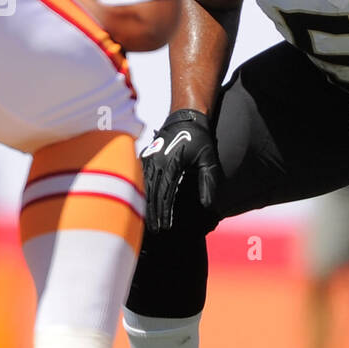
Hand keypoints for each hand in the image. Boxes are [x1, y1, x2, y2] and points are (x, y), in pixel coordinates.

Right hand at [140, 109, 220, 231]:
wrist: (186, 116)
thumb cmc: (200, 138)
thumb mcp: (208, 159)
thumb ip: (208, 182)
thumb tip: (207, 205)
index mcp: (172, 163)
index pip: (166, 193)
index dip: (165, 212)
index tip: (166, 227)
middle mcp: (157, 161)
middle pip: (152, 193)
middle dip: (153, 214)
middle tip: (155, 232)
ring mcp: (149, 158)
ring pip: (144, 187)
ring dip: (145, 206)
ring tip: (146, 223)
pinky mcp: (146, 157)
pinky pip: (141, 179)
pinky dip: (141, 193)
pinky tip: (140, 205)